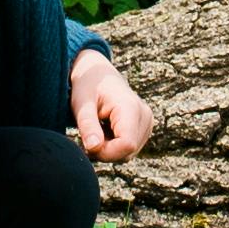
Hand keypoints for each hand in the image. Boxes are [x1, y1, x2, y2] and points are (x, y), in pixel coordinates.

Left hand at [69, 51, 157, 165]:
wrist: (97, 73)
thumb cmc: (87, 86)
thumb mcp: (81, 103)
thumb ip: (87, 125)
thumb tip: (94, 148)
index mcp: (131, 107)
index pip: (127, 145)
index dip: (106, 152)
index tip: (87, 144)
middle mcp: (145, 116)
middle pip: (128, 152)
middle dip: (104, 152)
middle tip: (87, 136)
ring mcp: (147, 123)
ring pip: (128, 154)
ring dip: (108, 150)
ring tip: (95, 130)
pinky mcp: (144, 128)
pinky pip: (128, 149)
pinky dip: (113, 146)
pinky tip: (104, 131)